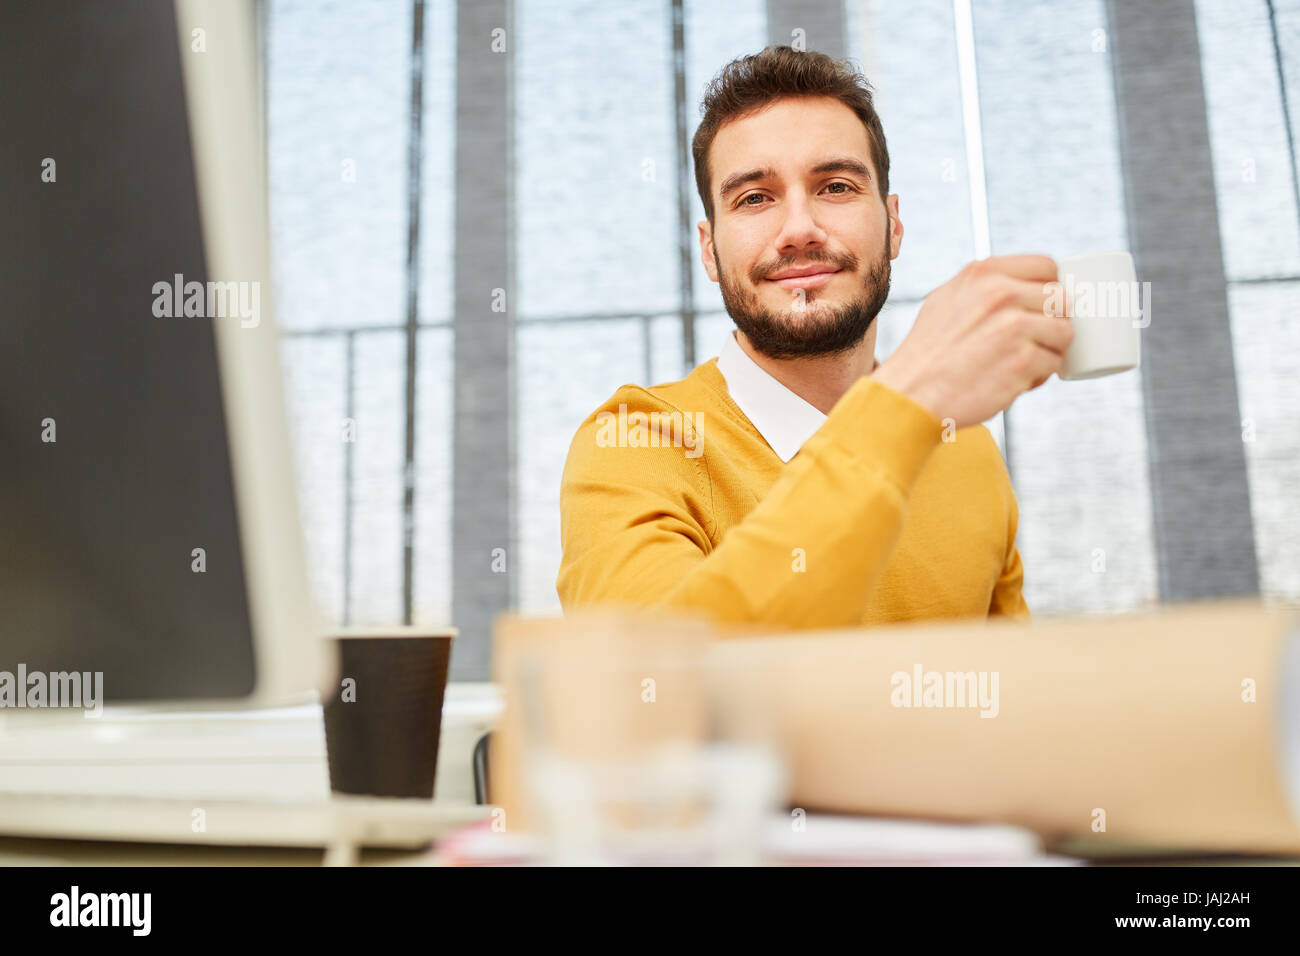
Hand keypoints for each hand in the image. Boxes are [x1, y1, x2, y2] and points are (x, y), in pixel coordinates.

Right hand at [870, 255, 1073, 428]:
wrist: (910, 394)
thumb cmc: (927, 354)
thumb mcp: (947, 300)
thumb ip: (984, 287)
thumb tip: (1022, 286)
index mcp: (983, 273)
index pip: (1046, 266)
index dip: (1049, 290)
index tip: (1040, 309)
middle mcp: (1001, 293)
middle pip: (1061, 300)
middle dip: (1051, 323)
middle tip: (1030, 342)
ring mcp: (1014, 326)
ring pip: (1064, 332)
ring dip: (1048, 351)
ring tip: (1019, 363)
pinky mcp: (1023, 360)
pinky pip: (1053, 364)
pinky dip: (1038, 377)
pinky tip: (1012, 380)